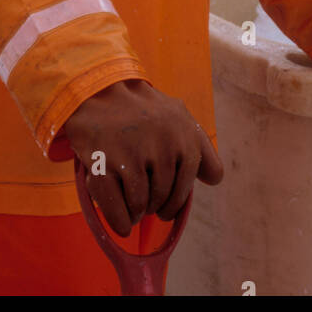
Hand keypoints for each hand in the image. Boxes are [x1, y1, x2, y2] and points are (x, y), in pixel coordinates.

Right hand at [60, 79, 224, 235]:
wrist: (97, 91)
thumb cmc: (141, 110)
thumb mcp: (178, 117)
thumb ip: (201, 146)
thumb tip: (215, 180)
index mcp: (183, 134)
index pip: (184, 189)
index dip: (174, 201)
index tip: (164, 205)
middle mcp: (162, 143)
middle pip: (163, 199)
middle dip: (153, 205)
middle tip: (143, 199)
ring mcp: (132, 153)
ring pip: (141, 206)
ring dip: (136, 212)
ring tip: (129, 200)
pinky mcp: (104, 164)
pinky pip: (118, 211)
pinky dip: (120, 220)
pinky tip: (120, 217)